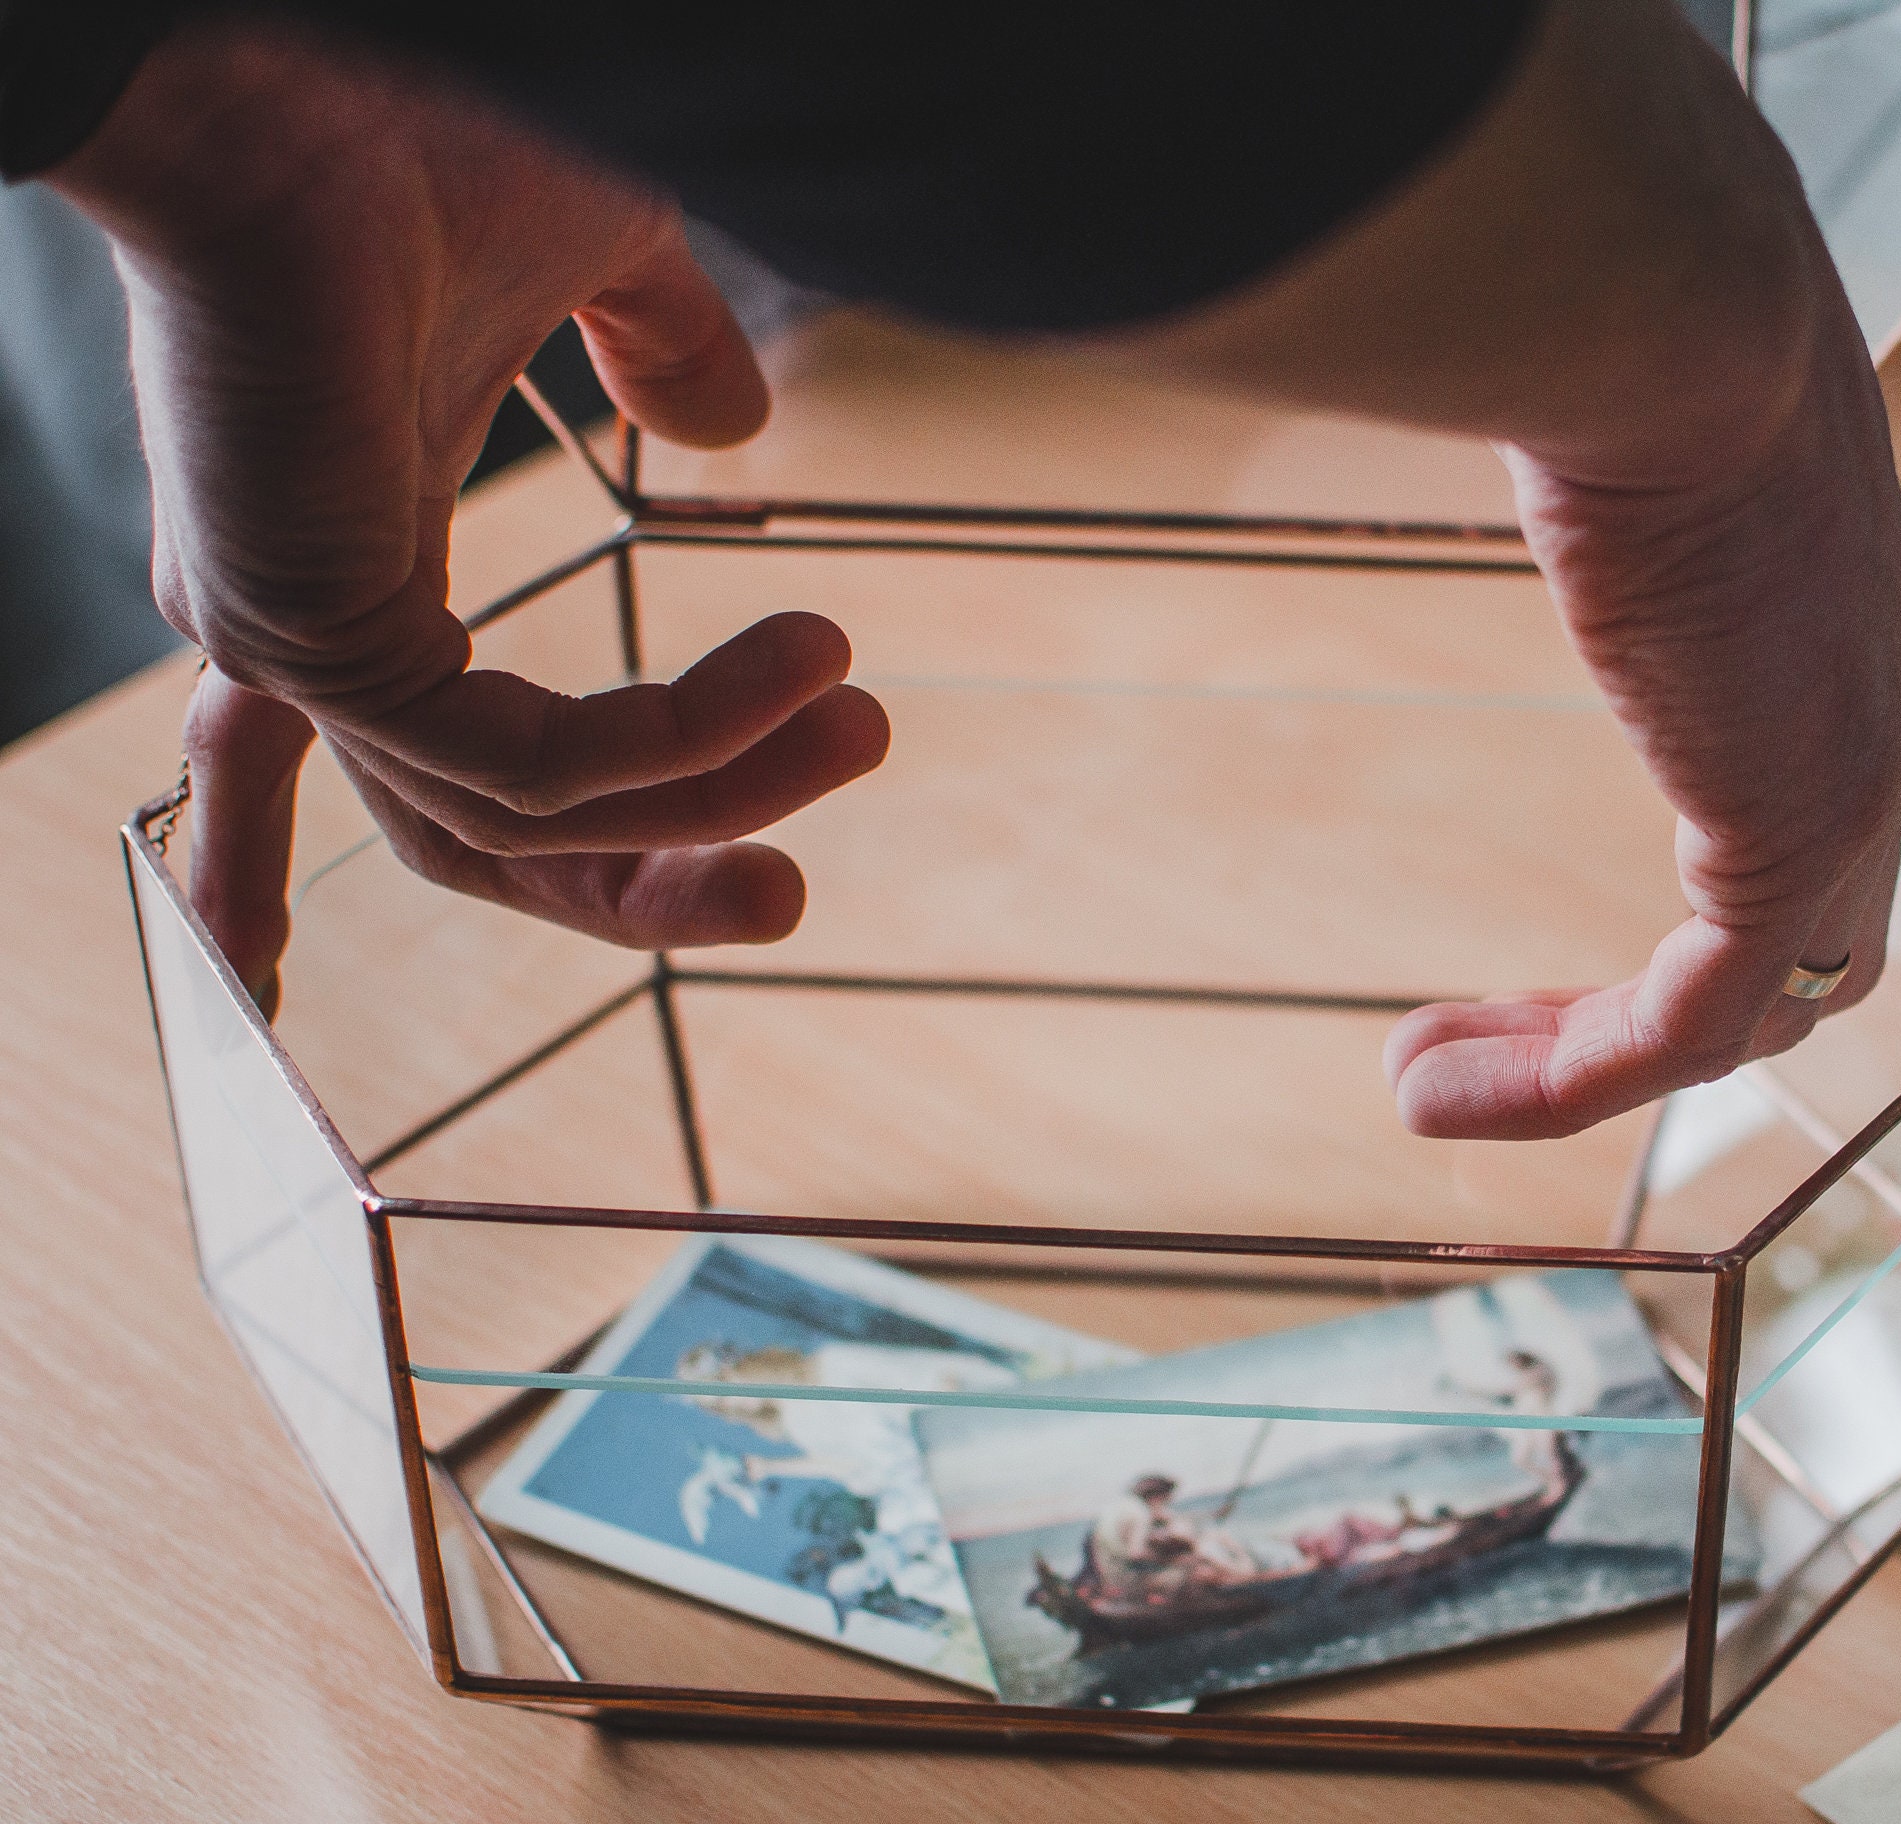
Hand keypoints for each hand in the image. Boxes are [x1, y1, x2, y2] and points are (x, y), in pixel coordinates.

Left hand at [52, 24, 887, 1005]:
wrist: (295, 99)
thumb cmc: (405, 140)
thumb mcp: (590, 255)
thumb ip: (662, 344)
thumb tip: (737, 431)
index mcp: (369, 558)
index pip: (492, 752)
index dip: (636, 798)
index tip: (787, 759)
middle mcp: (320, 631)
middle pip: (492, 843)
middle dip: (654, 885)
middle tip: (796, 900)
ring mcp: (306, 649)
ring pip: (519, 823)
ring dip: (711, 800)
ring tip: (857, 721)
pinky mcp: (319, 649)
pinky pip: (525, 764)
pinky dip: (679, 739)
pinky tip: (798, 668)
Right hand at [1380, 296, 1900, 1136]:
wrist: (1678, 327)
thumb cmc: (1661, 336)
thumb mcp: (1683, 430)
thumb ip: (1653, 478)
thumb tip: (1560, 395)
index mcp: (1888, 624)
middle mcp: (1889, 720)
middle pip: (1853, 941)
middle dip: (1725, 1018)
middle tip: (1545, 1052)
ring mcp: (1848, 792)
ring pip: (1752, 1011)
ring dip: (1579, 1060)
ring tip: (1423, 1072)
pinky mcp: (1779, 845)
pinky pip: (1680, 1028)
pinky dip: (1560, 1080)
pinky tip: (1435, 1080)